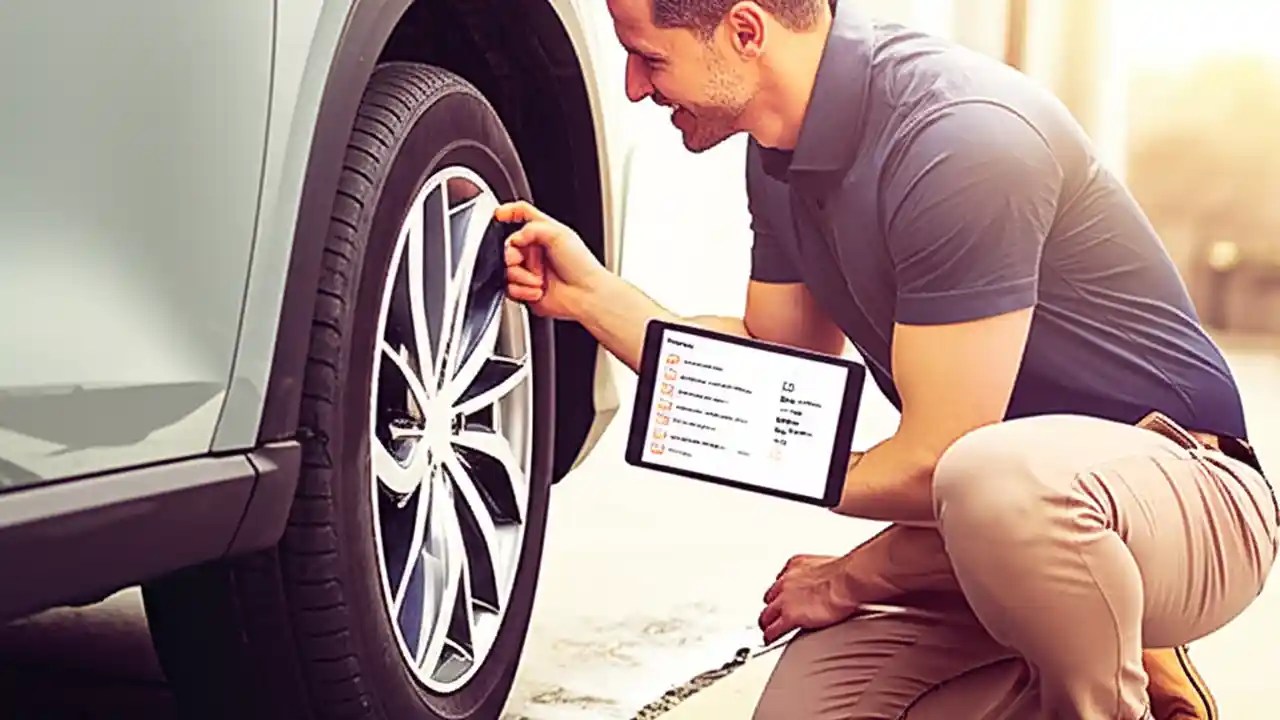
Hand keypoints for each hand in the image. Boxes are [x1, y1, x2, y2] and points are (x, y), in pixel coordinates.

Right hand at [495, 200, 608, 320]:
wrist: (585, 295)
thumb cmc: (580, 265)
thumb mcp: (559, 234)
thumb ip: (532, 228)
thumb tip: (514, 239)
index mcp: (543, 233)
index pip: (521, 214)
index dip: (508, 211)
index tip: (499, 215)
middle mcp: (534, 251)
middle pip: (507, 246)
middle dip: (515, 256)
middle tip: (529, 261)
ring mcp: (528, 271)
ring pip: (506, 269)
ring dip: (522, 276)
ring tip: (540, 279)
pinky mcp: (525, 290)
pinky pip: (509, 288)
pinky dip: (523, 290)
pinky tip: (538, 290)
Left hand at [758, 554, 858, 643]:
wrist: (846, 581)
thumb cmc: (847, 575)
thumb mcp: (830, 566)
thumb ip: (825, 575)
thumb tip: (834, 582)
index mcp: (797, 566)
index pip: (781, 579)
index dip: (780, 591)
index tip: (781, 596)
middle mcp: (787, 581)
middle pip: (770, 597)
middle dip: (771, 606)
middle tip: (772, 614)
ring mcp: (786, 599)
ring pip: (767, 614)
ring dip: (766, 622)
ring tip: (766, 630)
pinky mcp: (790, 616)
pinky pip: (773, 629)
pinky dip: (770, 636)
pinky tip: (769, 640)